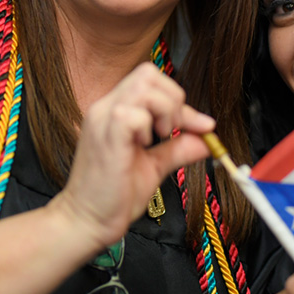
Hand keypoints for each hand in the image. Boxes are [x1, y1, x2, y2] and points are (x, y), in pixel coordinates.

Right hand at [54, 63, 213, 248]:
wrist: (86, 220)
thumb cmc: (114, 195)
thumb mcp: (154, 166)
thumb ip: (178, 148)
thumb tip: (207, 138)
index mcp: (115, 110)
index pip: (151, 82)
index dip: (180, 101)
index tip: (201, 126)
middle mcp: (106, 107)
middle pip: (148, 73)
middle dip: (173, 99)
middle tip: (171, 131)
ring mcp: (103, 118)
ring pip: (143, 85)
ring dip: (163, 110)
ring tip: (159, 137)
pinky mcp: (106, 135)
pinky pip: (132, 113)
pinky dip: (147, 126)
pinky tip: (142, 146)